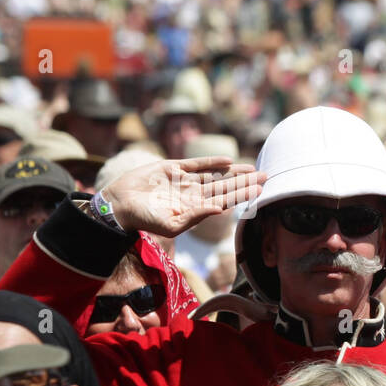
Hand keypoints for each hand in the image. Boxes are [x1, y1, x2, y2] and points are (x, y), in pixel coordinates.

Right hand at [102, 157, 264, 237]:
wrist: (119, 204)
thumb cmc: (143, 220)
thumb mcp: (170, 224)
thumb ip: (195, 217)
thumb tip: (219, 210)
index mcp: (196, 209)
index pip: (225, 201)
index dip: (243, 195)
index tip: (260, 190)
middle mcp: (193, 195)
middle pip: (225, 187)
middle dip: (245, 182)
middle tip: (266, 176)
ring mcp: (184, 181)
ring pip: (214, 175)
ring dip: (233, 172)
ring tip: (252, 168)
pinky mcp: (172, 168)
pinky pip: (196, 164)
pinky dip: (211, 162)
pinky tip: (227, 161)